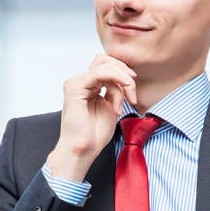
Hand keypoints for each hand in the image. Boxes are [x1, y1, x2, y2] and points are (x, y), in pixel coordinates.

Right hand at [46, 54, 137, 181]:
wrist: (83, 149)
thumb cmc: (95, 134)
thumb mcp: (112, 106)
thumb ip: (116, 90)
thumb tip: (126, 78)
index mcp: (88, 85)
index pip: (107, 66)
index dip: (124, 73)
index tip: (133, 90)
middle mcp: (80, 81)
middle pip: (106, 60)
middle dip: (124, 74)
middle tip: (132, 95)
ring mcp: (76, 82)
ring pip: (105, 65)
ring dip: (122, 82)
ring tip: (126, 102)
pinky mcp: (75, 87)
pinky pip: (99, 72)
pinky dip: (115, 81)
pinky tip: (121, 97)